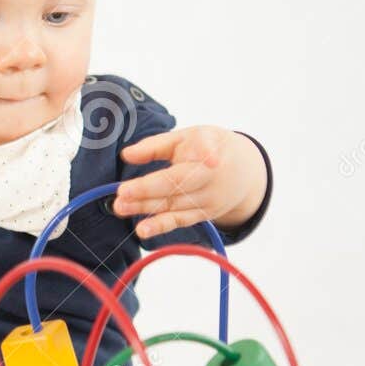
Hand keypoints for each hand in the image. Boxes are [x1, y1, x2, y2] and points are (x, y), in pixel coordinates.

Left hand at [113, 126, 265, 239]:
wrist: (245, 169)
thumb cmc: (209, 146)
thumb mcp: (186, 136)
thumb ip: (156, 145)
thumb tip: (126, 154)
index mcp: (205, 156)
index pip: (177, 171)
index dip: (155, 181)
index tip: (130, 184)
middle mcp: (209, 181)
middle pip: (174, 189)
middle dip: (145, 193)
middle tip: (119, 195)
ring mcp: (208, 201)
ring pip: (174, 206)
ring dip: (146, 209)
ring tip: (120, 207)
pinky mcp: (204, 215)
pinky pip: (180, 221)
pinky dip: (161, 226)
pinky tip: (142, 229)